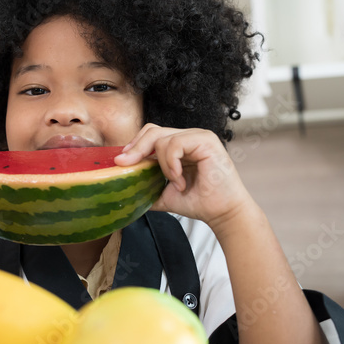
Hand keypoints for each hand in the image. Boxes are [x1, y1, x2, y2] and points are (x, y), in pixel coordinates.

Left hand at [114, 125, 252, 230]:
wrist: (221, 213)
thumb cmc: (199, 202)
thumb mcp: (164, 193)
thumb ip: (145, 186)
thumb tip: (121, 189)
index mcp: (178, 146)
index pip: (150, 135)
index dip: (134, 146)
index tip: (121, 162)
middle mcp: (188, 137)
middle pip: (152, 130)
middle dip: (136, 148)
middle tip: (126, 164)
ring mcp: (197, 136)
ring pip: (162, 139)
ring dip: (162, 165)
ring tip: (174, 183)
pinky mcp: (206, 140)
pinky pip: (176, 143)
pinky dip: (172, 163)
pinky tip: (179, 179)